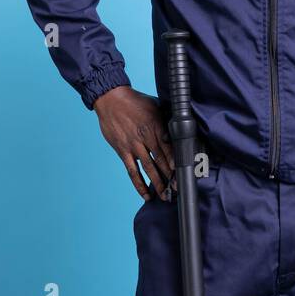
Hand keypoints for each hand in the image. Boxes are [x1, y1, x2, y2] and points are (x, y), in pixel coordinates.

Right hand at [93, 85, 176, 201]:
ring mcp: (133, 146)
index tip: (183, 174)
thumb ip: (165, 119)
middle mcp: (145, 138)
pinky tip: (145, 194)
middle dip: (170, 177)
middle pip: (160, 161)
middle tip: (178, 189)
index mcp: (156, 126)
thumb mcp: (155, 105)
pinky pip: (132, 171)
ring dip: (157, 183)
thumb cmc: (135, 101)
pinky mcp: (122, 151)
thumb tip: (178, 127)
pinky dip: (139, 184)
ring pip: (148, 168)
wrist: (111, 99)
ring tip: (165, 196)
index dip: (176, 162)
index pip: (169, 148)